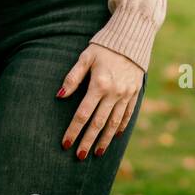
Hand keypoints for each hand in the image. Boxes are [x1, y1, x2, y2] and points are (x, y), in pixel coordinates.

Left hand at [56, 43, 143, 159]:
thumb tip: (59, 95)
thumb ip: (72, 77)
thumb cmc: (104, 46)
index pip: (83, 114)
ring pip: (113, 123)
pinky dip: (120, 128)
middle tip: (79, 156)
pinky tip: (113, 137)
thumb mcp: (85, 57)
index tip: (65, 144)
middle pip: (98, 124)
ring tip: (96, 152)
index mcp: (99, 84)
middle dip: (87, 141)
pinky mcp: (135, 94)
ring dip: (104, 140)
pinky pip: (127, 115)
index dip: (73, 131)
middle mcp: (114, 93)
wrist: (132, 37)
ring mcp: (126, 95)